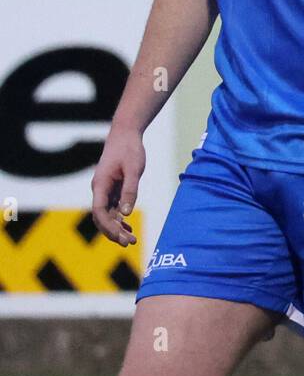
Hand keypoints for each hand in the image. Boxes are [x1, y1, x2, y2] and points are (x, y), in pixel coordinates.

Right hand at [91, 125, 145, 245]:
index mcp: (101, 184)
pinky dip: (119, 220)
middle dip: (112, 232)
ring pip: (107, 215)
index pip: (99, 211)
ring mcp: (105, 190)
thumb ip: (130, 190)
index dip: (108, 226)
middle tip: (129, 242)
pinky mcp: (112, 188)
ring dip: (117, 228)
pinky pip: (112, 209)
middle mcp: (100, 189)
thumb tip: (126, 213)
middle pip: (101, 217)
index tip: (121, 236)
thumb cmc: (129, 149)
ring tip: (131, 240)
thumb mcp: (133, 169)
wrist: (125, 133)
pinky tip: (128, 228)